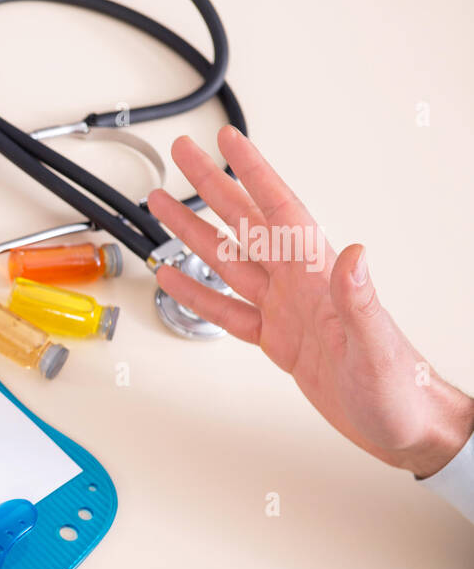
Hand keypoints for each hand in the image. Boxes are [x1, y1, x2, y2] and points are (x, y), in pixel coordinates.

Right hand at [149, 126, 473, 477]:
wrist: (403, 426)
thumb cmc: (399, 390)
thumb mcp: (378, 346)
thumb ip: (360, 300)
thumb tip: (354, 255)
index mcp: (319, 278)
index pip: (279, 213)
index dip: (253, 173)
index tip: (228, 142)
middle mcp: (299, 286)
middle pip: (245, 225)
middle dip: (212, 187)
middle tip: (184, 156)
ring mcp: (285, 311)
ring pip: (228, 261)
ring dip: (194, 233)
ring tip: (164, 207)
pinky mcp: (277, 340)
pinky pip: (228, 310)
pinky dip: (199, 293)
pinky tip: (177, 278)